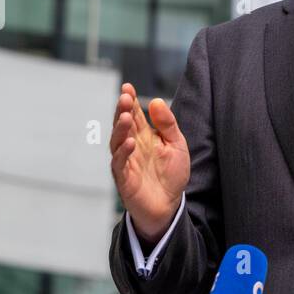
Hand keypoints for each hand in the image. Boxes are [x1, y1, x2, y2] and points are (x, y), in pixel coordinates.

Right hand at [109, 82, 189, 240]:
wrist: (169, 206)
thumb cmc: (171, 175)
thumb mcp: (176, 145)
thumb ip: (168, 124)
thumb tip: (156, 100)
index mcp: (143, 135)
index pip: (135, 114)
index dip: (130, 100)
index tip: (128, 87)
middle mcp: (131, 146)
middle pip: (123, 124)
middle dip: (123, 110)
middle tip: (125, 98)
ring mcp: (125, 161)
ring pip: (117, 141)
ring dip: (120, 128)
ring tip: (127, 117)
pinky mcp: (123, 178)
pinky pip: (119, 163)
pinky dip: (123, 152)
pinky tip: (130, 143)